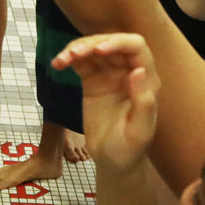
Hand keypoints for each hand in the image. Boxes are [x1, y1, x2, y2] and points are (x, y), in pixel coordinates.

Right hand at [52, 33, 159, 174]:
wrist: (112, 162)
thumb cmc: (130, 150)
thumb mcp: (139, 132)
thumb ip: (143, 103)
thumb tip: (138, 71)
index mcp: (146, 80)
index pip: (135, 47)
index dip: (118, 42)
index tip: (98, 51)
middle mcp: (129, 71)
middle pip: (111, 43)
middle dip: (91, 43)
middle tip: (72, 55)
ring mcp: (110, 75)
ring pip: (93, 48)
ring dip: (76, 48)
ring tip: (61, 60)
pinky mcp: (93, 81)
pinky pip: (81, 62)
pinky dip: (68, 59)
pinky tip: (57, 64)